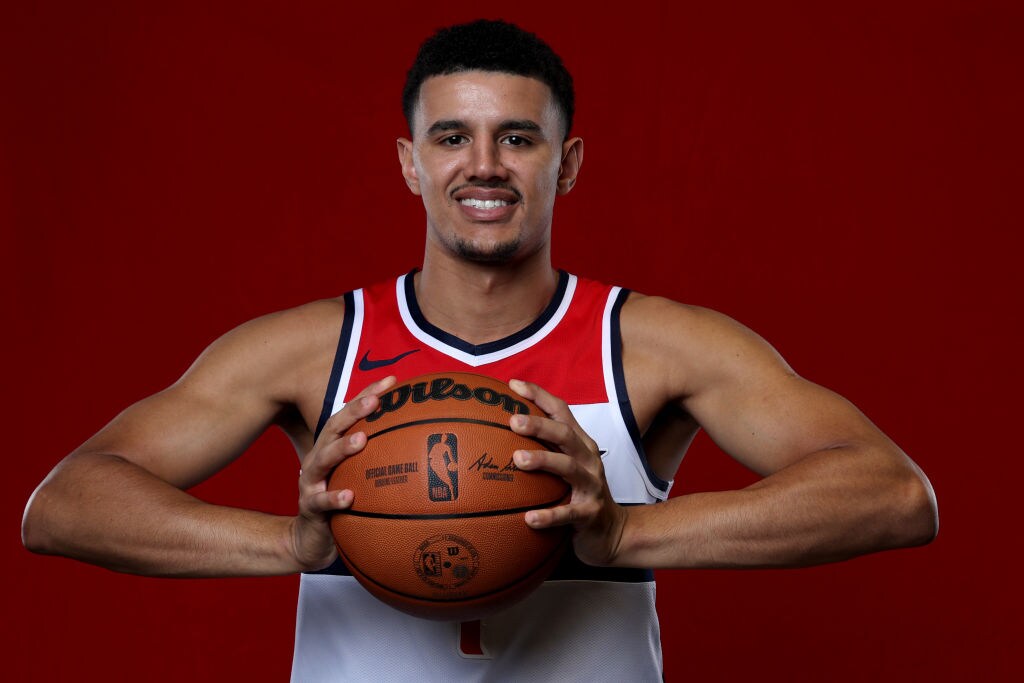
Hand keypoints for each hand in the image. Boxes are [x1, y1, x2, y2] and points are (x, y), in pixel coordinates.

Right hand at [289, 376, 396, 570]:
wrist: (311, 539)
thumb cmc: (341, 503)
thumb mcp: (359, 478)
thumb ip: (381, 461)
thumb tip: (424, 445)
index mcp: (333, 447)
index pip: (350, 414)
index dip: (368, 395)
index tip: (392, 380)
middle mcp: (319, 458)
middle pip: (334, 427)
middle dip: (354, 411)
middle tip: (375, 402)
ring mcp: (311, 482)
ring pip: (323, 459)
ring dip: (342, 448)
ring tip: (361, 439)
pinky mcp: (309, 507)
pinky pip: (320, 502)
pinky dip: (334, 498)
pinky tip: (349, 496)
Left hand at [507, 379, 627, 566]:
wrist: (613, 532)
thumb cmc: (579, 494)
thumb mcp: (565, 468)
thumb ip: (542, 449)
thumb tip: (495, 436)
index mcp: (580, 444)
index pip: (561, 412)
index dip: (539, 396)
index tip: (512, 385)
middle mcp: (588, 459)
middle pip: (565, 434)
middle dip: (540, 424)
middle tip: (513, 421)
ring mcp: (592, 485)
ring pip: (568, 467)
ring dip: (543, 460)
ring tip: (517, 459)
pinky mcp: (590, 513)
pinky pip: (568, 513)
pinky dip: (549, 516)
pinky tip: (528, 519)